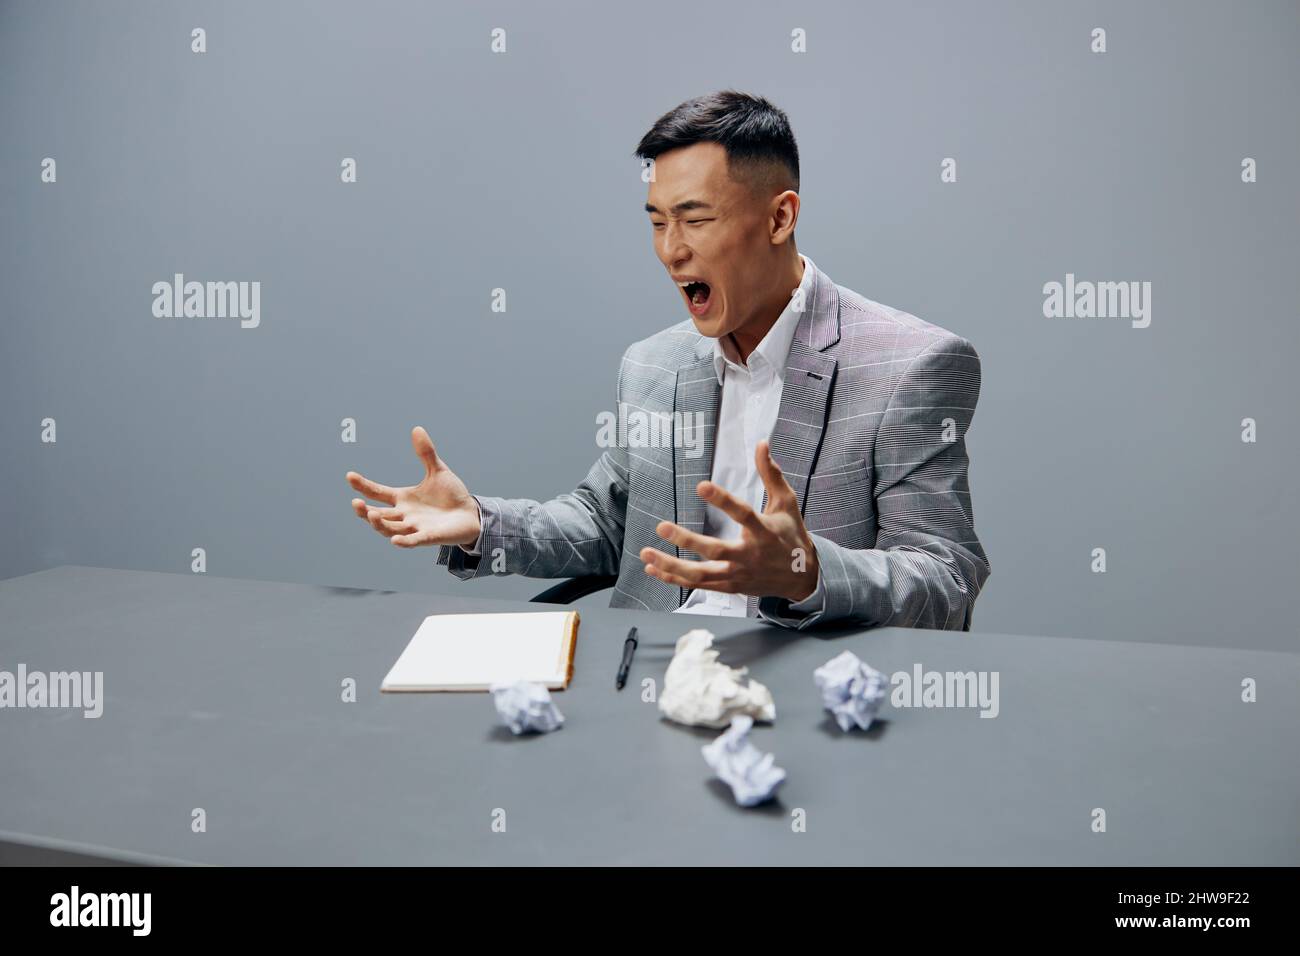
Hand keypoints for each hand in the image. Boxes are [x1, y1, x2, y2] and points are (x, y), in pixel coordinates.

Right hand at [347, 426, 481, 548]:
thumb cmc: (452, 495)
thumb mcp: (438, 471)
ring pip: (391, 529)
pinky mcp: (429, 537)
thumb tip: (416, 429)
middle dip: (365, 511)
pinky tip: (395, 540)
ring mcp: (415, 527)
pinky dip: (404, 541)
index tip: (349, 476)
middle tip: (355, 503)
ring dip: (380, 524)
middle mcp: (405, 514)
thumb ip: (426, 453)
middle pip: (379, 515)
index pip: (378, 492)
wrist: (471, 514)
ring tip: (372, 514)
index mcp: (403, 499)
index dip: (363, 486)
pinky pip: (414, 541)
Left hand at [640, 439, 819, 601]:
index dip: (722, 500)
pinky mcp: (729, 586)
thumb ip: (771, 474)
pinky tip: (653, 567)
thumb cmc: (792, 535)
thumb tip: (761, 444)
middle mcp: (748, 556)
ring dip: (671, 565)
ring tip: (647, 552)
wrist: (802, 577)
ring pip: (700, 574)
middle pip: (714, 551)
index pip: (742, 514)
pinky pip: (698, 584)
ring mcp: (737, 573)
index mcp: (764, 532)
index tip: (701, 486)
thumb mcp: (786, 503)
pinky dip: (674, 578)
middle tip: (662, 527)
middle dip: (686, 540)